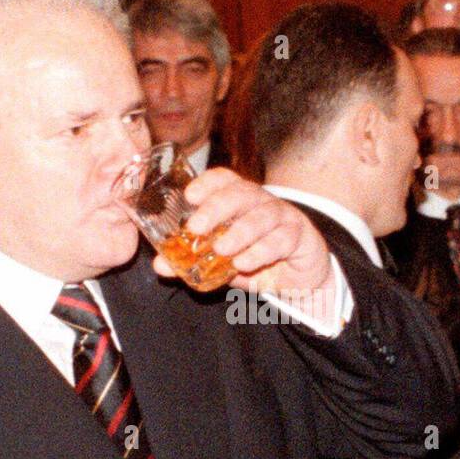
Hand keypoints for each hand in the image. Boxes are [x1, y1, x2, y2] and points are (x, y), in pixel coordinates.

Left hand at [155, 169, 336, 314]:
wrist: (296, 279)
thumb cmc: (253, 260)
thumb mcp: (219, 262)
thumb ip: (192, 261)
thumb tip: (160, 266)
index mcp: (238, 200)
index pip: (224, 179)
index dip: (207, 184)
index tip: (189, 196)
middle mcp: (260, 202)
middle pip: (240, 193)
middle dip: (216, 208)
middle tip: (196, 227)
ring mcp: (282, 216)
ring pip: (262, 215)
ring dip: (240, 232)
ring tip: (221, 249)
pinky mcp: (299, 236)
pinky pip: (281, 239)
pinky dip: (261, 251)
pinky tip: (245, 263)